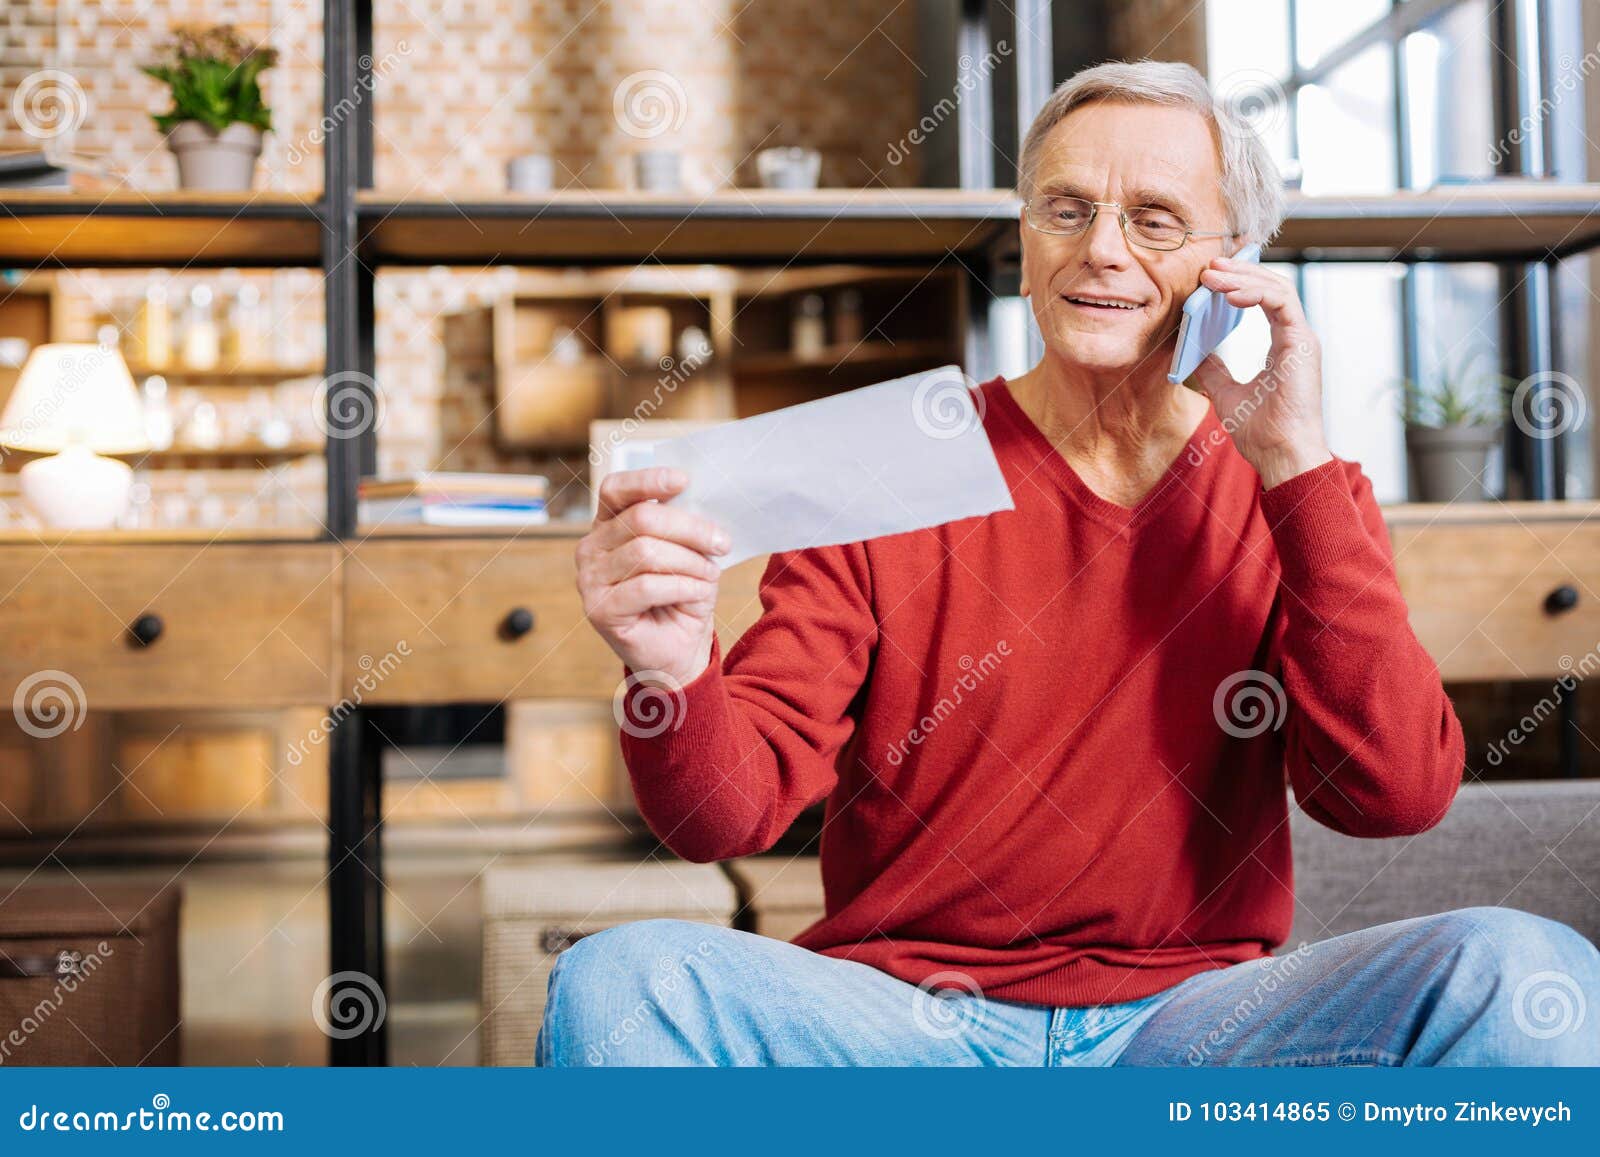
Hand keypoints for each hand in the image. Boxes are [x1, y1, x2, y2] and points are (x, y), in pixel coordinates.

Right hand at [576, 467, 728, 687]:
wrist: (678, 650)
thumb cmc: (682, 596)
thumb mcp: (687, 552)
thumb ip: (682, 525)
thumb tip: (698, 500)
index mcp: (608, 526)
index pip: (616, 489)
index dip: (648, 480)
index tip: (685, 481)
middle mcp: (591, 549)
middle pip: (641, 519)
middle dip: (690, 529)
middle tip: (721, 543)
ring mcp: (590, 580)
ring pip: (646, 551)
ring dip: (689, 562)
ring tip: (708, 575)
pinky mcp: (600, 610)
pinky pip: (647, 585)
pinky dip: (682, 586)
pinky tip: (698, 594)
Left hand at [1188, 256, 1331, 488]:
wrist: (1280, 454)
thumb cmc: (1261, 431)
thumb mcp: (1225, 392)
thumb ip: (1213, 368)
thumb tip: (1192, 350)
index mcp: (1282, 346)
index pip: (1264, 299)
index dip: (1239, 283)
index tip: (1209, 277)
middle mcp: (1295, 337)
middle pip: (1270, 288)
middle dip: (1239, 273)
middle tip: (1208, 266)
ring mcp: (1301, 338)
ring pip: (1277, 289)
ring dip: (1243, 277)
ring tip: (1213, 273)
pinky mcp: (1302, 343)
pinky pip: (1281, 303)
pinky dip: (1256, 292)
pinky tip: (1230, 293)